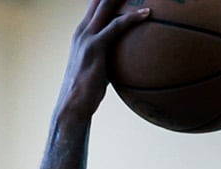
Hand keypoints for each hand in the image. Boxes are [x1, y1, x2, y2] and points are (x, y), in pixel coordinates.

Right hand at [57, 0, 152, 118]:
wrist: (73, 106)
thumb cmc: (87, 91)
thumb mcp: (98, 67)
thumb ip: (109, 56)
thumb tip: (127, 58)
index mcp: (82, 33)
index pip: (95, 5)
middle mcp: (83, 30)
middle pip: (99, 0)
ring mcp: (87, 37)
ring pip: (106, 5)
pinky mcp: (95, 47)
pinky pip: (116, 26)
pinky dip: (132, 18)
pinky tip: (147, 13)